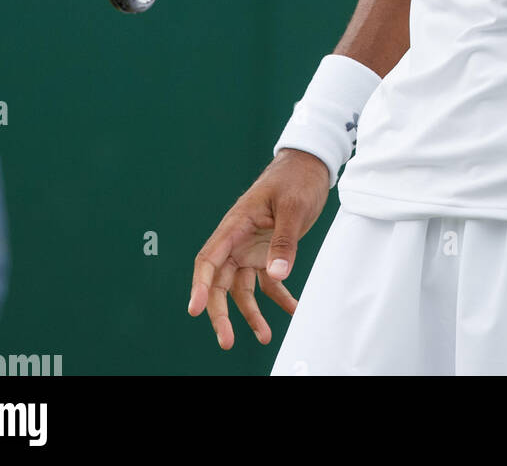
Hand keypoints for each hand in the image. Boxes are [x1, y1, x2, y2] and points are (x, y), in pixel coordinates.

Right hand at [188, 150, 330, 349]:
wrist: (310, 165)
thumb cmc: (296, 179)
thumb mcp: (293, 207)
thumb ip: (284, 241)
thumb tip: (276, 274)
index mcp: (235, 224)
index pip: (209, 259)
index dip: (200, 286)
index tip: (195, 309)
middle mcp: (238, 239)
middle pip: (220, 281)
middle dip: (220, 312)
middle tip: (227, 340)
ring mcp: (252, 247)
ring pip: (242, 287)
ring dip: (251, 313)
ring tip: (264, 337)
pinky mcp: (268, 251)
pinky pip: (267, 281)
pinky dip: (278, 297)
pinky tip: (292, 309)